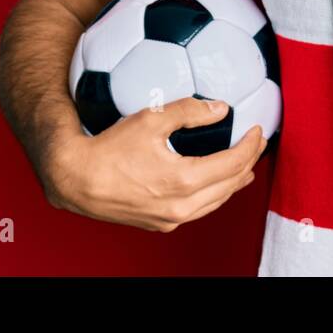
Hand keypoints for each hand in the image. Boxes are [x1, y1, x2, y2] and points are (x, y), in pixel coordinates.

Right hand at [44, 96, 266, 232]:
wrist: (74, 178)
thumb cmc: (109, 148)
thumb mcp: (151, 119)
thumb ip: (190, 111)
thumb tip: (221, 108)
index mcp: (183, 181)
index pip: (234, 163)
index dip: (251, 145)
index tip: (258, 129)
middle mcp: (181, 207)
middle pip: (230, 185)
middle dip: (248, 162)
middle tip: (257, 144)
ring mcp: (170, 219)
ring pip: (216, 202)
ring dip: (234, 182)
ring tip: (245, 166)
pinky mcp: (159, 223)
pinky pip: (198, 210)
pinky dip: (213, 194)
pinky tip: (213, 183)